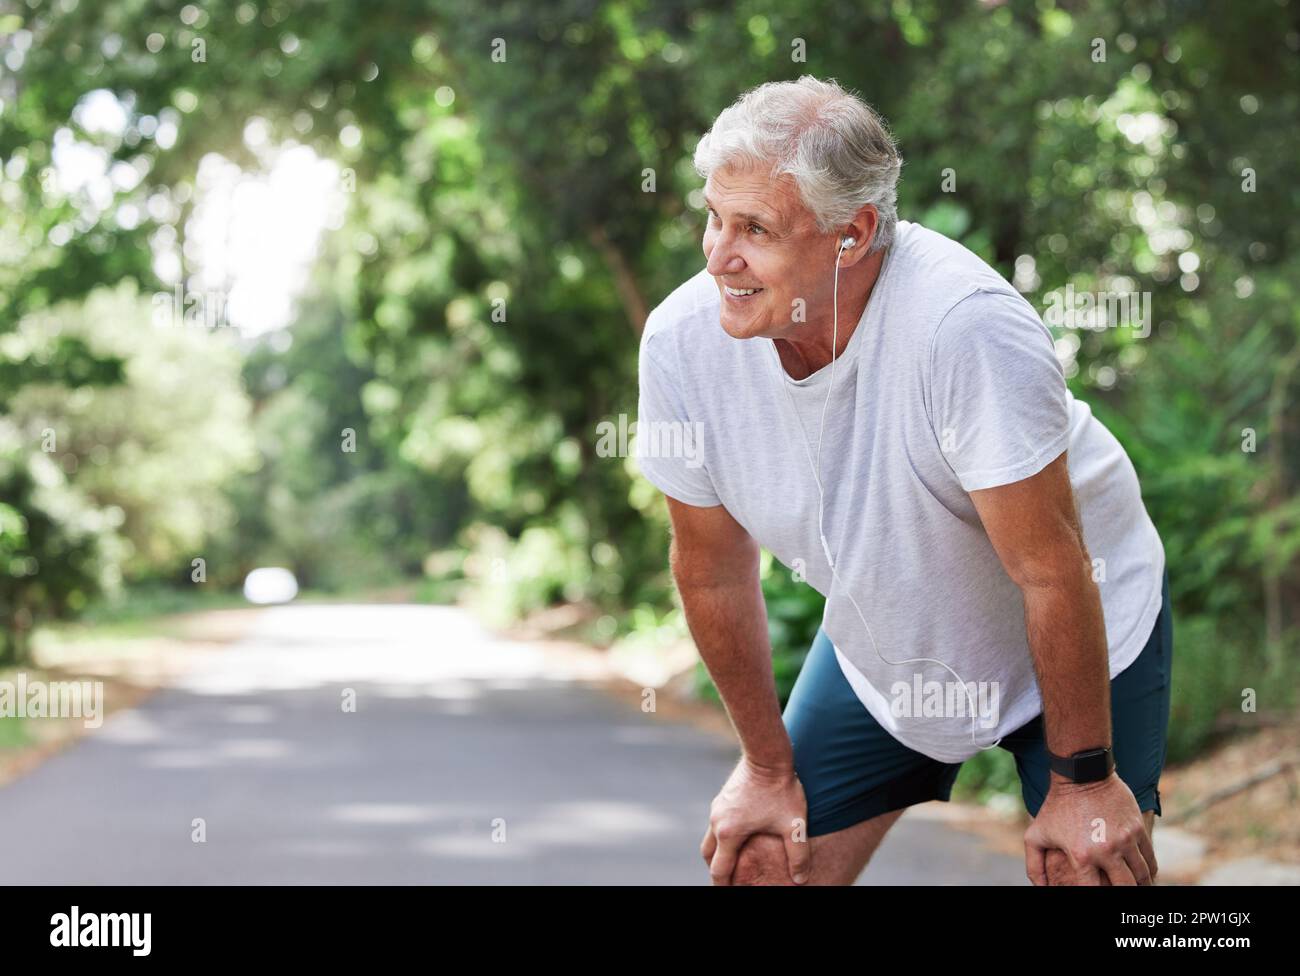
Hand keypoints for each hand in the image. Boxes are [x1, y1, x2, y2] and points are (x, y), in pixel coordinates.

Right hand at [700, 755, 810, 884]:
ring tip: (733, 860)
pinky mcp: (723, 797)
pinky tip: (739, 835)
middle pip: (708, 855)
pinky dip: (722, 836)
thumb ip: (798, 856)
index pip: (719, 870)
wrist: (768, 754)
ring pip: (710, 838)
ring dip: (719, 851)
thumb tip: (801, 880)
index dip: (723, 886)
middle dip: (717, 870)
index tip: (730, 892)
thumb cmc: (782, 790)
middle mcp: (718, 821)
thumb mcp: (794, 826)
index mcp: (729, 833)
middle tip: (729, 881)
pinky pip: (717, 823)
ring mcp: (718, 807)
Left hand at [1024, 772, 1156, 884]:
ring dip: (1140, 884)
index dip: (1096, 898)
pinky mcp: (1137, 828)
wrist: (1080, 775)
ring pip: (1142, 875)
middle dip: (1124, 894)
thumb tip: (1042, 888)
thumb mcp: (1036, 835)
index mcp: (1082, 856)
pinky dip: (1149, 870)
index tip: (1097, 891)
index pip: (1094, 892)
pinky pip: (1150, 858)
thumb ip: (1034, 865)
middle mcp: (1107, 850)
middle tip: (1120, 892)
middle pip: (1125, 887)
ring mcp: (1125, 839)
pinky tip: (1144, 875)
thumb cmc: (1055, 806)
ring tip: (1135, 887)